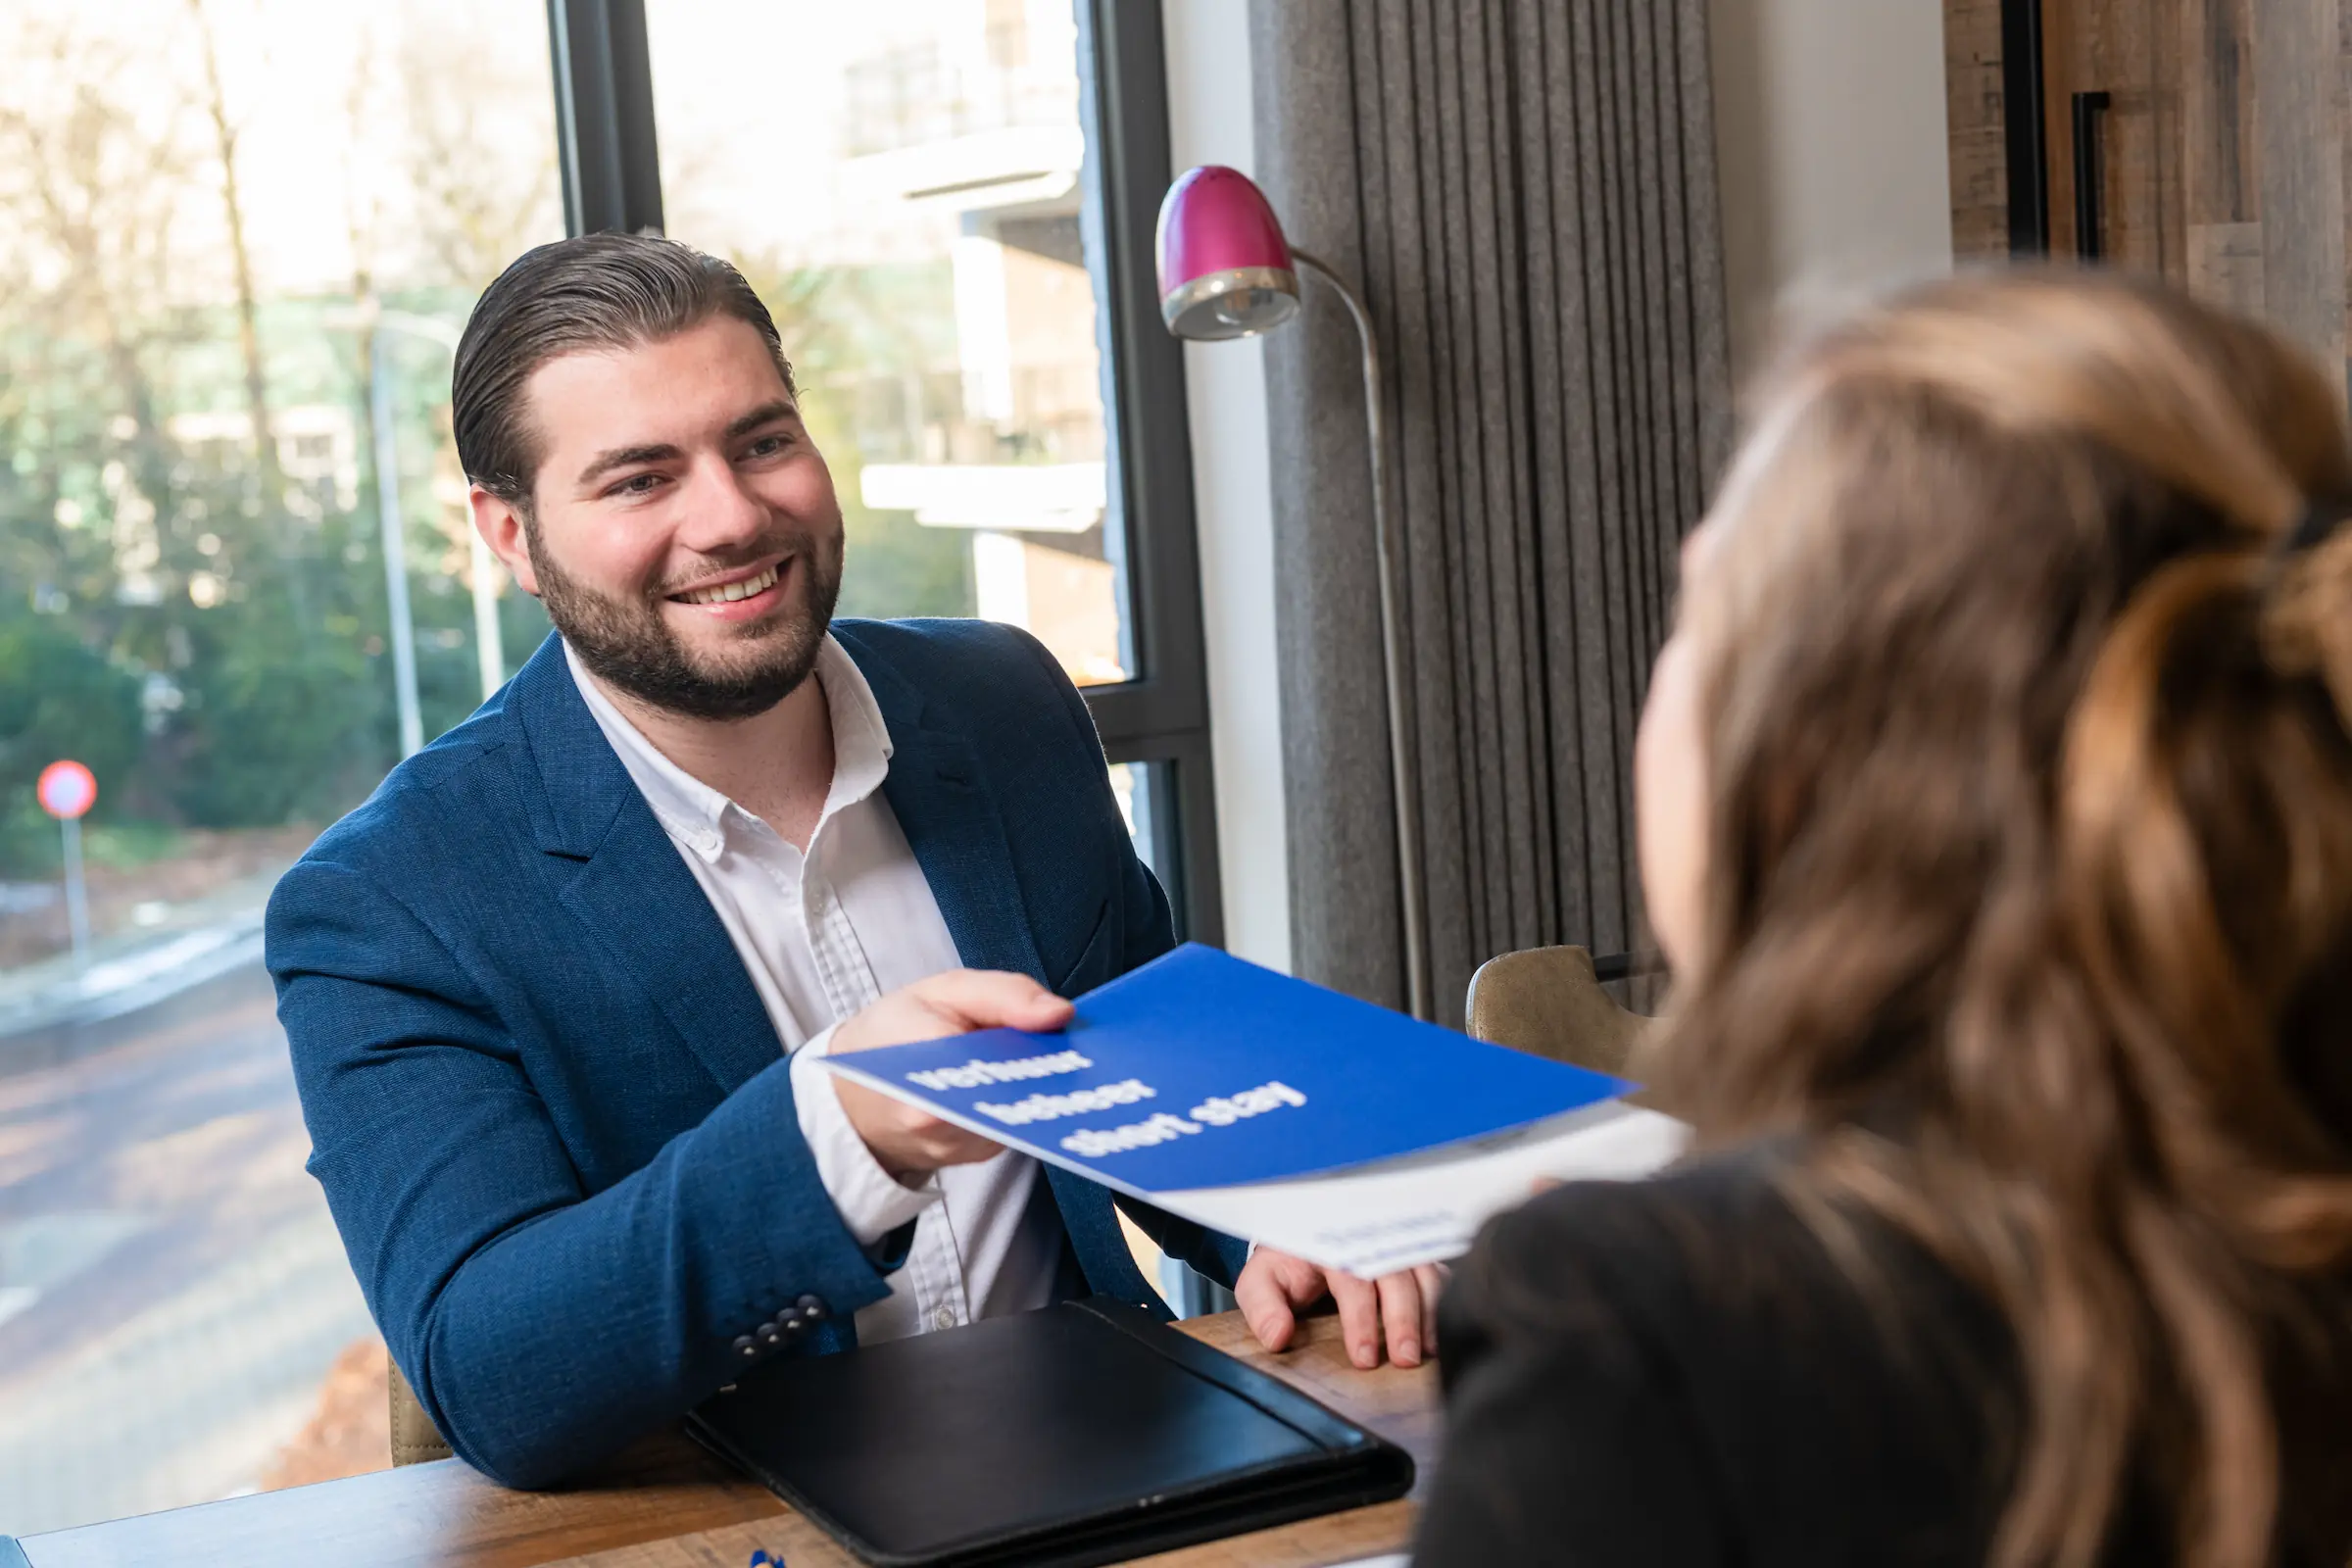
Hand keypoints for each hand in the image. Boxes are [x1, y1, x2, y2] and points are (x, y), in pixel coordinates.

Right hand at [827, 969, 1074, 1178]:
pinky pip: (1014, 1124)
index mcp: (925, 1066)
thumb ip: (1004, 994)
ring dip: (1039, 1083)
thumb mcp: (943, 990)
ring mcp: (959, 1145)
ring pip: (1023, 1110)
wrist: (853, 1093)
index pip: (999, 1060)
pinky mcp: (976, 1155)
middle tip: (1066, 1040)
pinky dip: (1025, 1099)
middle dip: (1046, 1064)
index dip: (1038, 1043)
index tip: (1061, 1027)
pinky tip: (1029, 1077)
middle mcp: (940, 1121)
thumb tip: (1060, 1014)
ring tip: (1050, 1053)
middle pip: (1019, 1091)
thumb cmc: (895, 1031)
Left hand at [1235, 1246, 1446, 1369]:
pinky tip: (1443, 1330)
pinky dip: (1445, 1300)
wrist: (1303, 1236)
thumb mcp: (1260, 1282)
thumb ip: (1263, 1308)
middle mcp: (1368, 1239)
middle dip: (1404, 1320)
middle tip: (1406, 1359)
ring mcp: (1395, 1244)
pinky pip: (1440, 1272)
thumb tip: (1277, 1337)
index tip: (1364, 1358)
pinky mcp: (1414, 1255)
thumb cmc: (1285, 1264)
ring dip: (1430, 1312)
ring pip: (1424, 1272)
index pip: (1352, 1280)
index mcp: (1329, 1243)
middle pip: (1396, 1276)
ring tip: (1429, 1351)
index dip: (1360, 1320)